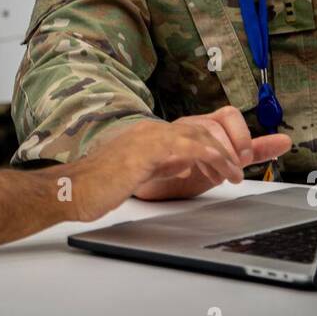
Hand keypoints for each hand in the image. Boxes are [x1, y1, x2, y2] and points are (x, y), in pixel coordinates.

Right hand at [64, 109, 290, 220]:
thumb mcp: (140, 178)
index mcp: (153, 134)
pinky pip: (189, 146)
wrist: (69, 191)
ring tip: (237, 173)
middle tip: (247, 163)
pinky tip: (222, 171)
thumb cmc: (98, 188)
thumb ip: (163, 168)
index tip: (245, 158)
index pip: (199, 128)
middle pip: (207, 124)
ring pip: (202, 132)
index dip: (227, 140)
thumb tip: (183, 166)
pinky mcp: (146, 150)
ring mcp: (149, 136)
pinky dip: (212, 157)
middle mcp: (153, 129)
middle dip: (235, 141)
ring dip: (226, 153)